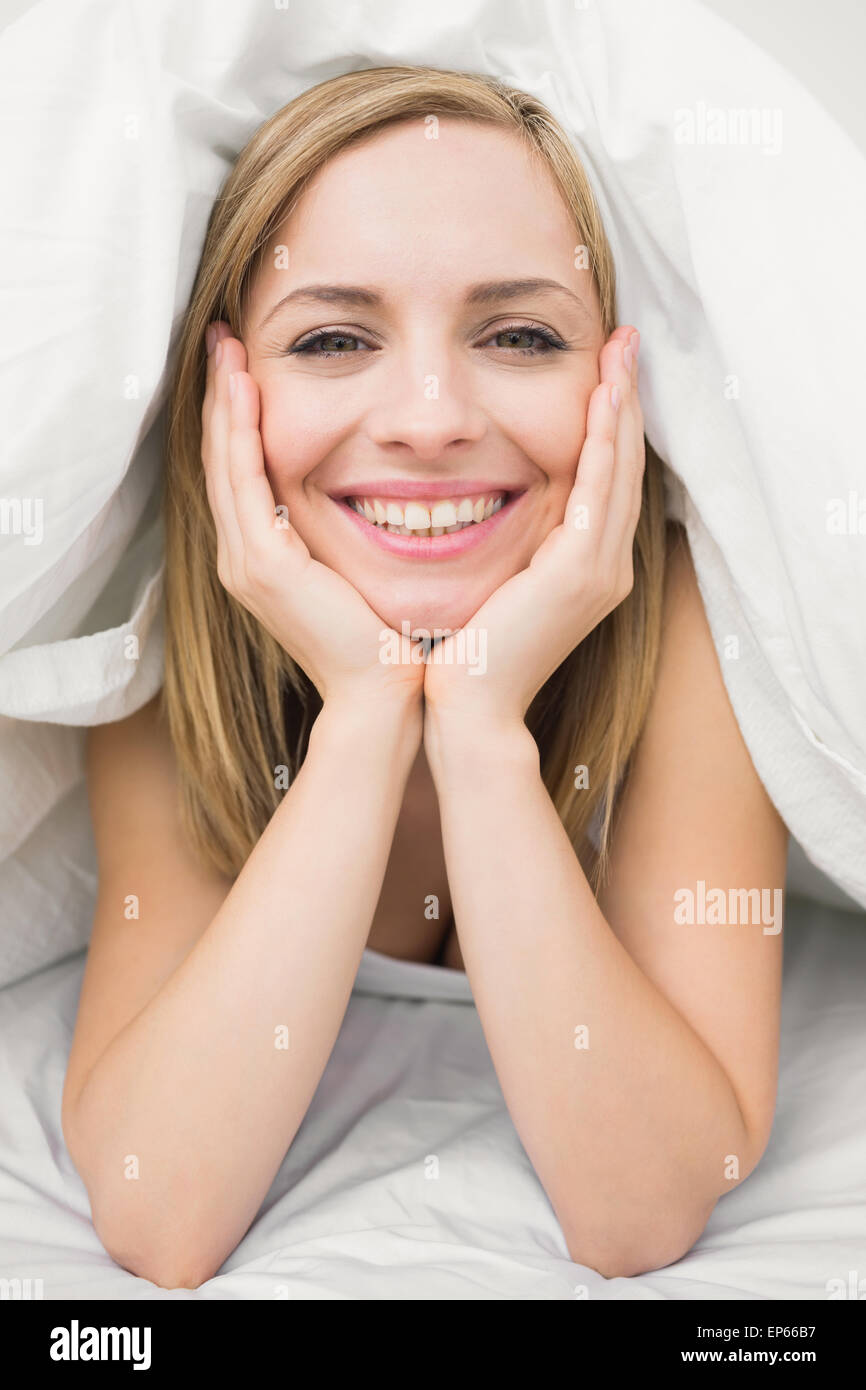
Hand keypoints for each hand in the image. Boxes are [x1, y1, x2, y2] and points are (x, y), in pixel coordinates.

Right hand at [201, 322, 425, 713]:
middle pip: (221, 459)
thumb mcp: (359, 569)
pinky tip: (246, 390)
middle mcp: (243, 557)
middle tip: (223, 338)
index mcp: (263, 558)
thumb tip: (377, 487)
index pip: (241, 472)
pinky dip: (241, 433)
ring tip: (227, 348)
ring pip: (223, 463)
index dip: (237, 417)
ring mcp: (246, 561)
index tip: (244, 364)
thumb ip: (348, 530)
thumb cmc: (387, 636)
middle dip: (221, 397)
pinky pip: (244, 483)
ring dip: (224, 402)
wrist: (385, 694)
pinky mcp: (264, 565)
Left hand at [422, 326, 643, 731]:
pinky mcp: (580, 571)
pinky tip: (604, 398)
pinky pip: (599, 490)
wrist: (467, 708)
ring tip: (623, 353)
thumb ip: (509, 547)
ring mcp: (599, 570)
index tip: (607, 373)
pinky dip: (603, 441)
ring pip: (620, 471)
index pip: (605, 482)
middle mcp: (605, 567)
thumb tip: (482, 505)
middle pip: (624, 467)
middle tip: (627, 343)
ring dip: (622, 408)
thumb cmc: (465, 653)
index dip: (610, 425)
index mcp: (586, 570)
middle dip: (627, 402)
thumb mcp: (495, 585)